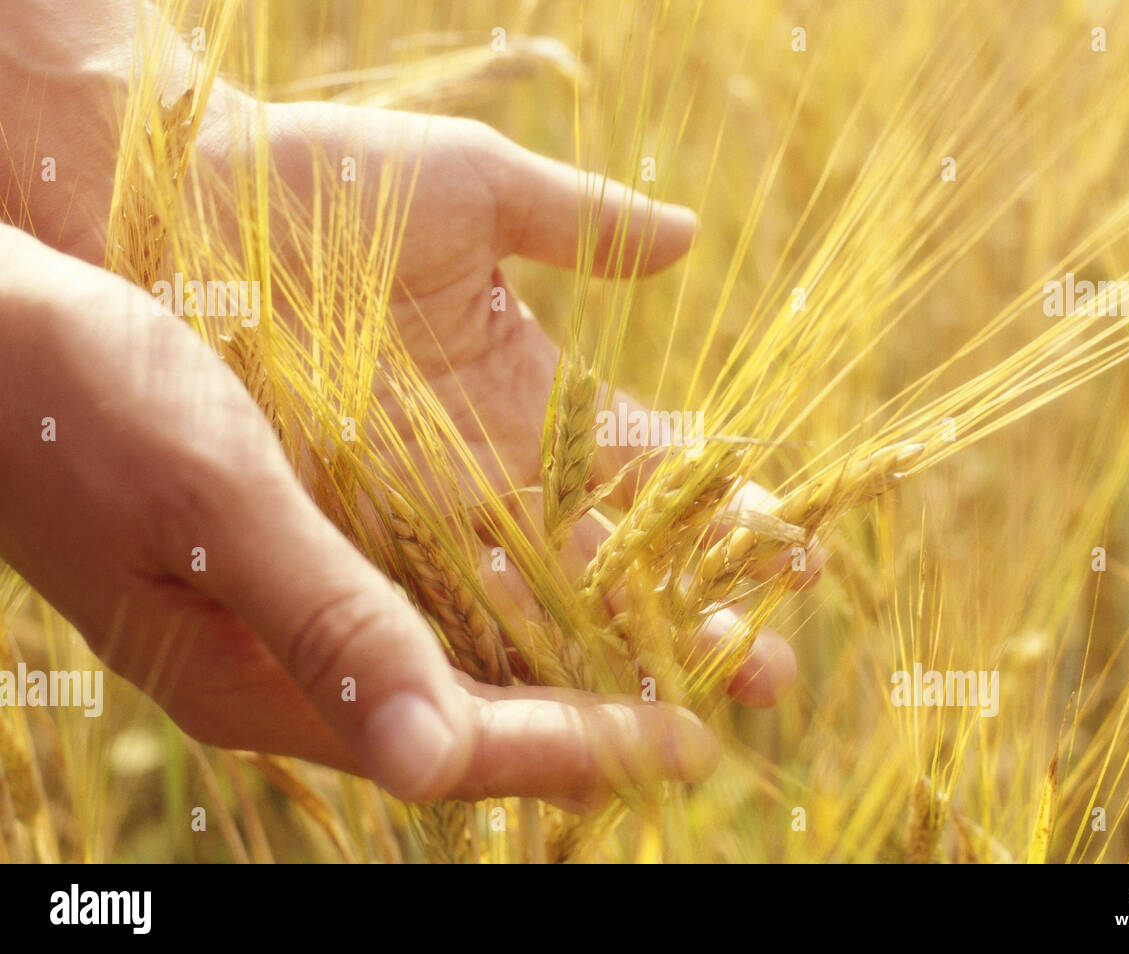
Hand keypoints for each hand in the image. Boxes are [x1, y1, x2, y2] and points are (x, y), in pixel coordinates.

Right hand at [0, 223, 718, 806]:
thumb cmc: (86, 403)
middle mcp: (295, 662)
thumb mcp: (214, 503)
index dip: (580, 745)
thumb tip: (442, 762)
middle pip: (484, 705)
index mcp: (266, 679)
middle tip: (730, 688)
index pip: (459, 741)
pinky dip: (517, 585)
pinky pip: (433, 591)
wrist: (1, 337)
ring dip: (579, 640)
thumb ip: (328, 627)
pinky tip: (574, 562)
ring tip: (687, 626)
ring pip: (470, 648)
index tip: (691, 739)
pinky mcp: (302, 553)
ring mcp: (297, 612)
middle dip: (610, 701)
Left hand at [263, 100, 816, 705]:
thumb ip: (582, 222)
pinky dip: (501, 665)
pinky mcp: (349, 542)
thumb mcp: (476, 190)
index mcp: (539, 400)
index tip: (800, 557)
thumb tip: (691, 235)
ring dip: (619, 666)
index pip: (657, 477)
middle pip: (614, 568)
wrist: (182, 205)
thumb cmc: (333, 182)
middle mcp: (492, 478)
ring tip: (697, 718)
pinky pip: (436, 618)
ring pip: (540, 612)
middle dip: (694, 621)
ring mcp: (422, 520)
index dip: (730, 517)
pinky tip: (563, 714)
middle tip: (771, 676)